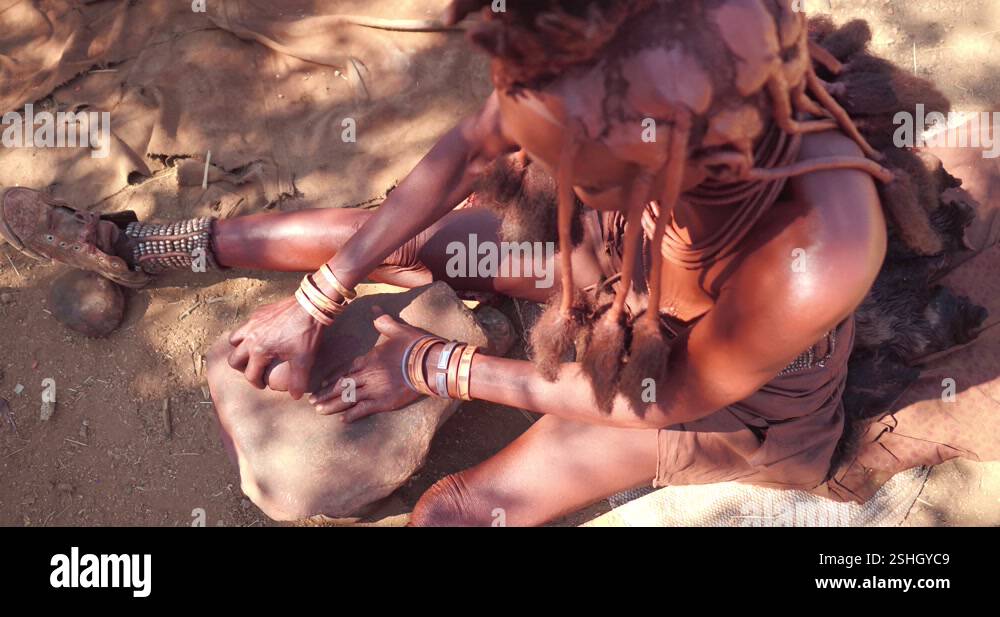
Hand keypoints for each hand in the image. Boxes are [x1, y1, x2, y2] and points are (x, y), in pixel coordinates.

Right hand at [228, 296, 323, 399]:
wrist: (311, 306)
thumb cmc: (306, 334)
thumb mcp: (305, 360)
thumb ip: (298, 381)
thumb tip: (294, 396)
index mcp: (258, 351)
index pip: (250, 374)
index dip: (257, 383)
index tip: (263, 385)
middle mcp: (250, 337)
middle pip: (234, 359)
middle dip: (242, 368)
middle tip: (254, 370)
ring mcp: (252, 323)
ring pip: (234, 339)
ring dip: (240, 348)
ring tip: (252, 352)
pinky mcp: (258, 312)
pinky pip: (246, 325)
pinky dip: (248, 333)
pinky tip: (263, 335)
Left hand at [309, 307, 432, 421]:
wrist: (431, 364)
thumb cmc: (416, 346)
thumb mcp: (398, 330)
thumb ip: (383, 322)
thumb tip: (374, 309)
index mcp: (369, 358)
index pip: (345, 369)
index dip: (332, 377)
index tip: (321, 383)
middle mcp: (368, 375)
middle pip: (341, 385)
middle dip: (325, 393)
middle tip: (312, 401)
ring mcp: (375, 390)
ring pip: (348, 399)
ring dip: (332, 405)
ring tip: (320, 411)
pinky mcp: (385, 402)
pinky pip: (364, 410)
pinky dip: (352, 415)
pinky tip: (342, 420)